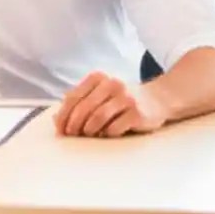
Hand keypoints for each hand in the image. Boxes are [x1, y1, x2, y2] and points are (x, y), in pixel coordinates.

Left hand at [54, 71, 168, 137]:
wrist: (159, 98)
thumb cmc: (123, 99)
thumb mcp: (101, 95)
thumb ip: (79, 103)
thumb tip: (55, 119)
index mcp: (98, 78)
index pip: (74, 97)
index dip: (64, 115)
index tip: (59, 129)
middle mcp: (112, 84)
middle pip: (84, 108)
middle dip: (73, 125)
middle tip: (71, 135)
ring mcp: (126, 98)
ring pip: (98, 118)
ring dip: (89, 130)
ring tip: (89, 135)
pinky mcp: (137, 112)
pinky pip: (115, 127)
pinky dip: (106, 134)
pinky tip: (107, 134)